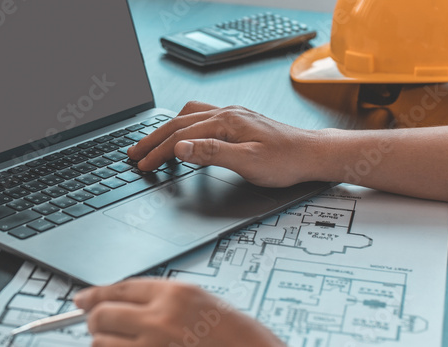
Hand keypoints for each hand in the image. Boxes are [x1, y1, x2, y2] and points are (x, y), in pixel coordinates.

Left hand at [74, 278, 284, 346]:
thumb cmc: (237, 338)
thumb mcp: (201, 305)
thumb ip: (161, 302)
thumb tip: (123, 305)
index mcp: (175, 295)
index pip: (118, 289)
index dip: (94, 295)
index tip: (80, 300)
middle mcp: (161, 320)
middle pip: (102, 315)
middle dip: (97, 322)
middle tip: (100, 327)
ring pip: (101, 344)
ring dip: (104, 345)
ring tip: (123, 345)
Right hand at [127, 101, 323, 186]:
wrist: (313, 154)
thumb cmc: (286, 161)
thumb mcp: (247, 163)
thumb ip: (211, 154)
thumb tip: (180, 148)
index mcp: (226, 121)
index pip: (181, 137)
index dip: (159, 152)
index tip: (142, 165)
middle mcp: (227, 113)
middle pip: (179, 123)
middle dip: (154, 139)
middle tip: (134, 153)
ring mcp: (232, 115)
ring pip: (188, 116)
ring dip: (167, 129)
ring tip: (151, 142)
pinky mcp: (238, 121)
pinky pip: (201, 117)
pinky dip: (183, 125)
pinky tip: (183, 133)